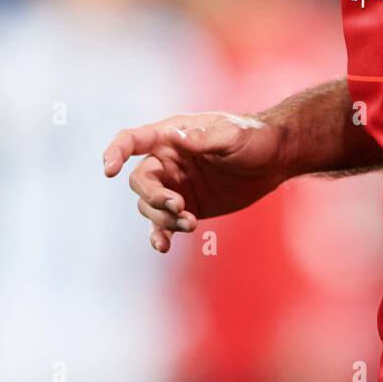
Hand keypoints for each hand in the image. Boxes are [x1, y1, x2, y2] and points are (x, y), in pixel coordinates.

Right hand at [102, 111, 286, 252]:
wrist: (274, 160)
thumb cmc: (253, 138)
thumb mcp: (231, 135)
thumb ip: (204, 138)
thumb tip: (175, 138)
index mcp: (172, 135)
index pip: (133, 140)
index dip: (116, 151)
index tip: (109, 169)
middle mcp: (167, 160)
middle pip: (140, 181)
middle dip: (154, 197)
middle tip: (179, 206)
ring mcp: (174, 185)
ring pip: (149, 207)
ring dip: (164, 218)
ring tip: (192, 223)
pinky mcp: (186, 207)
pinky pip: (163, 224)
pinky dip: (160, 235)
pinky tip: (163, 246)